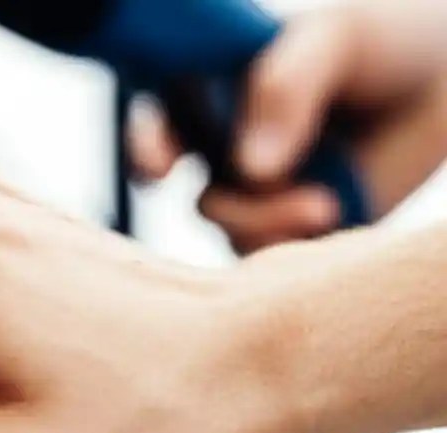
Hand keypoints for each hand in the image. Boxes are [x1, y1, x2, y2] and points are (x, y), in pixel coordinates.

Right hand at [132, 2, 446, 253]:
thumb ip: (283, 88)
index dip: (148, 148)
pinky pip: (277, 258)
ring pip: (237, 233)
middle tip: (268, 187)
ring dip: (272, 224)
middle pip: (200, 197)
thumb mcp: (330, 39)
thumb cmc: (382, 43)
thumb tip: (250, 167)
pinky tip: (332, 213)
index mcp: (215, 99)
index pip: (157, 128)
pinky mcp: (303, 232)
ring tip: (325, 203)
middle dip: (229, 205)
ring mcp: (266, 198)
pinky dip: (296, 245)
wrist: (444, 81)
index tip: (163, 166)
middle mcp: (230, 153)